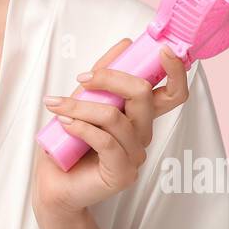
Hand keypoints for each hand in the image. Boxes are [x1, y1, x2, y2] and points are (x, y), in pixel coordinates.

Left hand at [32, 38, 189, 217]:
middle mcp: (143, 134)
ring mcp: (135, 155)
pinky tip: (64, 124)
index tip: (161, 49)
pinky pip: (105, 141)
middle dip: (111, 78)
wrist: (54, 184)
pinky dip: (81, 127)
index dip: (175, 71)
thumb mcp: (84, 100)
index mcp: (141, 116)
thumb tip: (125, 44)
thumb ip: (103, 76)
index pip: (173, 93)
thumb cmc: (68, 143)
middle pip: (143, 95)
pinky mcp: (122, 173)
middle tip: (82, 79)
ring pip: (115, 116)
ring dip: (80, 106)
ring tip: (56, 106)